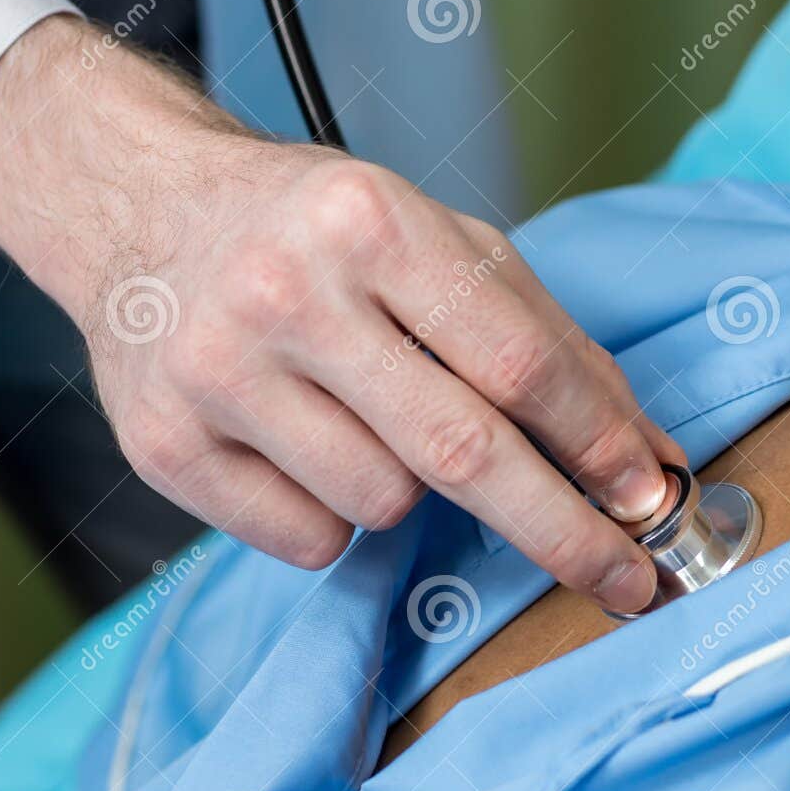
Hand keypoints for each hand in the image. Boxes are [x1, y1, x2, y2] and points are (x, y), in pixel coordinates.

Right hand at [0, 16, 679, 612]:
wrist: (138, 211)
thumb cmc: (315, 233)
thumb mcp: (435, 241)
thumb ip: (542, 340)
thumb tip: (642, 456)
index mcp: (370, 222)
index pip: (517, 360)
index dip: (599, 442)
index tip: (650, 499)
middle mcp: (285, 293)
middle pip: (461, 452)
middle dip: (563, 530)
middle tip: (629, 579)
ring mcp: (215, 373)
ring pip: (382, 504)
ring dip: (410, 490)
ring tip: (367, 419)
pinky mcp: (163, 446)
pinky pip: (307, 539)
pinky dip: (332, 514)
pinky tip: (303, 445)